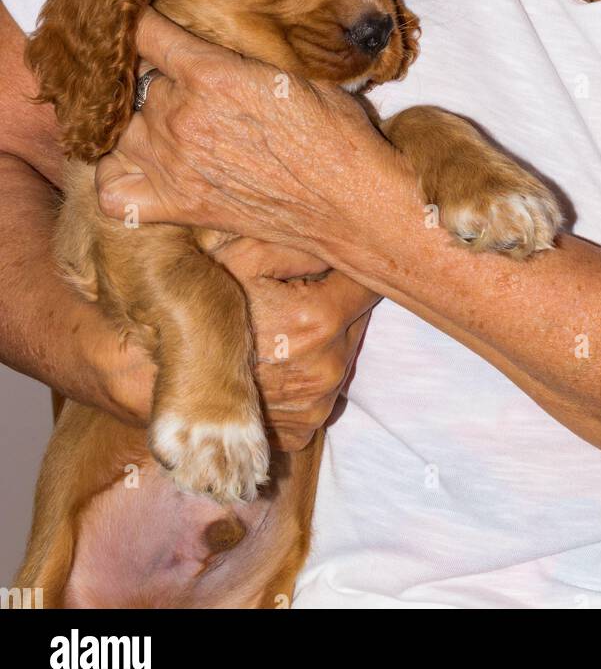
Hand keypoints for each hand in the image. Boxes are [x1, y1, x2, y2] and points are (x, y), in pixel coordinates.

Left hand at [94, 8, 412, 261]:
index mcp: (210, 74)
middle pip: (136, 84)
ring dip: (138, 125)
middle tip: (188, 87)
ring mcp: (174, 164)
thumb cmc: (335, 133)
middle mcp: (181, 117)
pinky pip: (113, 190)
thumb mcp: (297, 70)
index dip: (142, 22)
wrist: (350, 201)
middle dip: (157, 81)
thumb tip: (229, 32)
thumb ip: (247, 52)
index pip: (144, 32)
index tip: (147, 21)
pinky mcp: (178, 206)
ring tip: (166, 125)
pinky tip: (140, 168)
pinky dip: (116, 179)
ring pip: (119, 131)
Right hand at [213, 239, 377, 450]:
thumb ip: (299, 244)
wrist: (168, 379)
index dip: (348, 271)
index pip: (365, 286)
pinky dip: (307, 376)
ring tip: (282, 330)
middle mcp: (327, 369)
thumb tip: (341, 240)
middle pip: (357, 321)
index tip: (330, 265)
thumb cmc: (205, 311)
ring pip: (342, 356)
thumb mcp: (245, 256)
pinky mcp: (304, 429)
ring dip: (324, 340)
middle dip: (336, 304)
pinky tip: (278, 365)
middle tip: (297, 296)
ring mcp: (317, 404)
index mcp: (319, 321)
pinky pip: (322, 392)